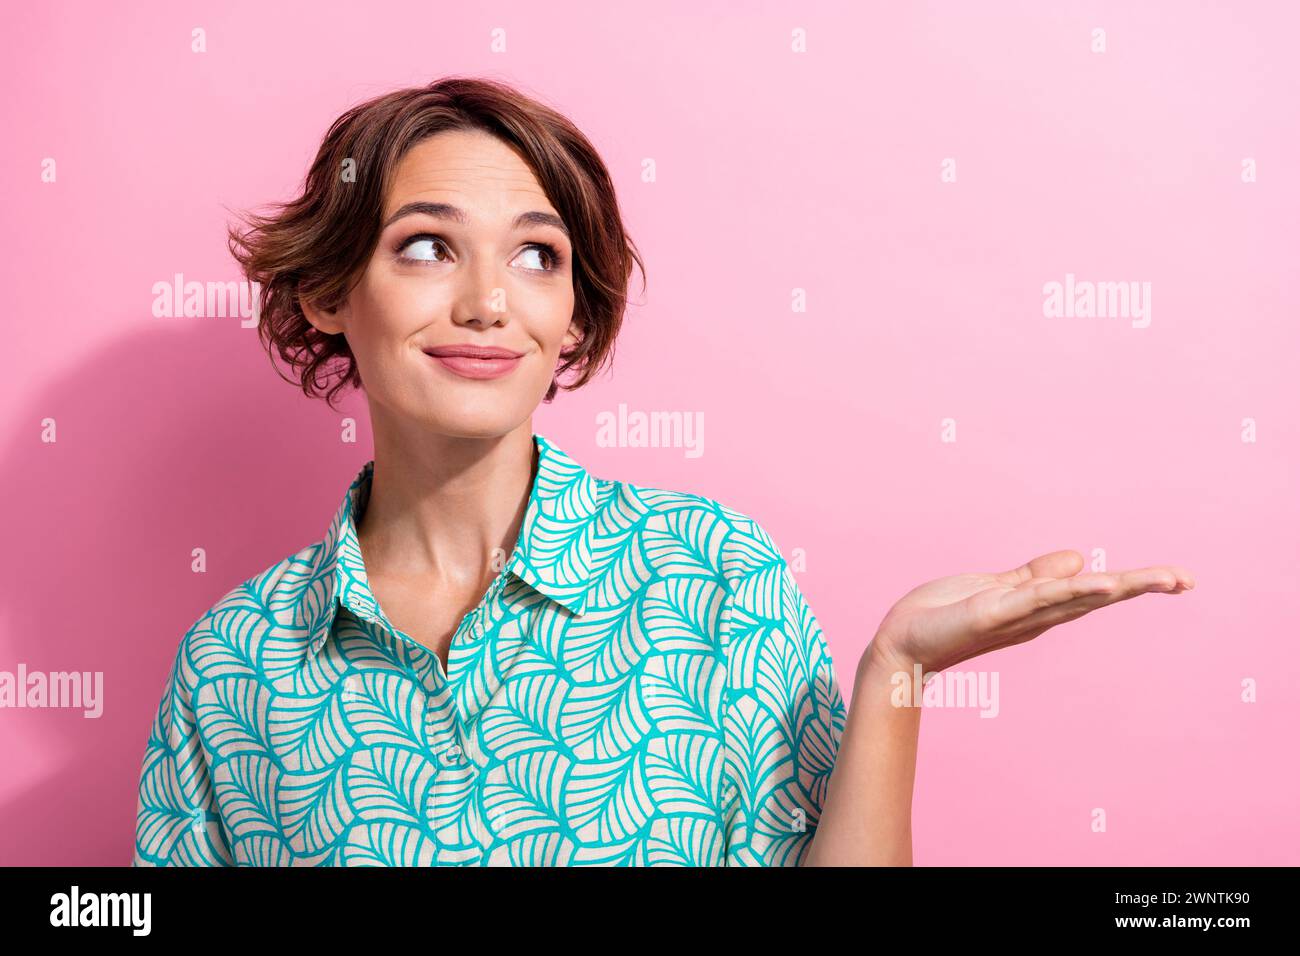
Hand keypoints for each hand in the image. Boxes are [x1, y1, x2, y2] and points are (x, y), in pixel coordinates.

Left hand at [867, 550, 1195, 674]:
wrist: (902, 643)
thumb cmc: (945, 616)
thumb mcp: (997, 588)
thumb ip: (1035, 576)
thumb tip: (1080, 558)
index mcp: (1040, 606)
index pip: (1095, 591)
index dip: (1136, 583)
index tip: (1181, 579)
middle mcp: (1035, 616)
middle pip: (1096, 597)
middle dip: (1141, 586)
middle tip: (1187, 580)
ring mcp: (1014, 616)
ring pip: (1072, 598)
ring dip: (1112, 587)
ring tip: (1156, 579)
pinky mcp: (989, 614)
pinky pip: (1030, 598)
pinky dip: (1061, 589)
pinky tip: (1092, 579)